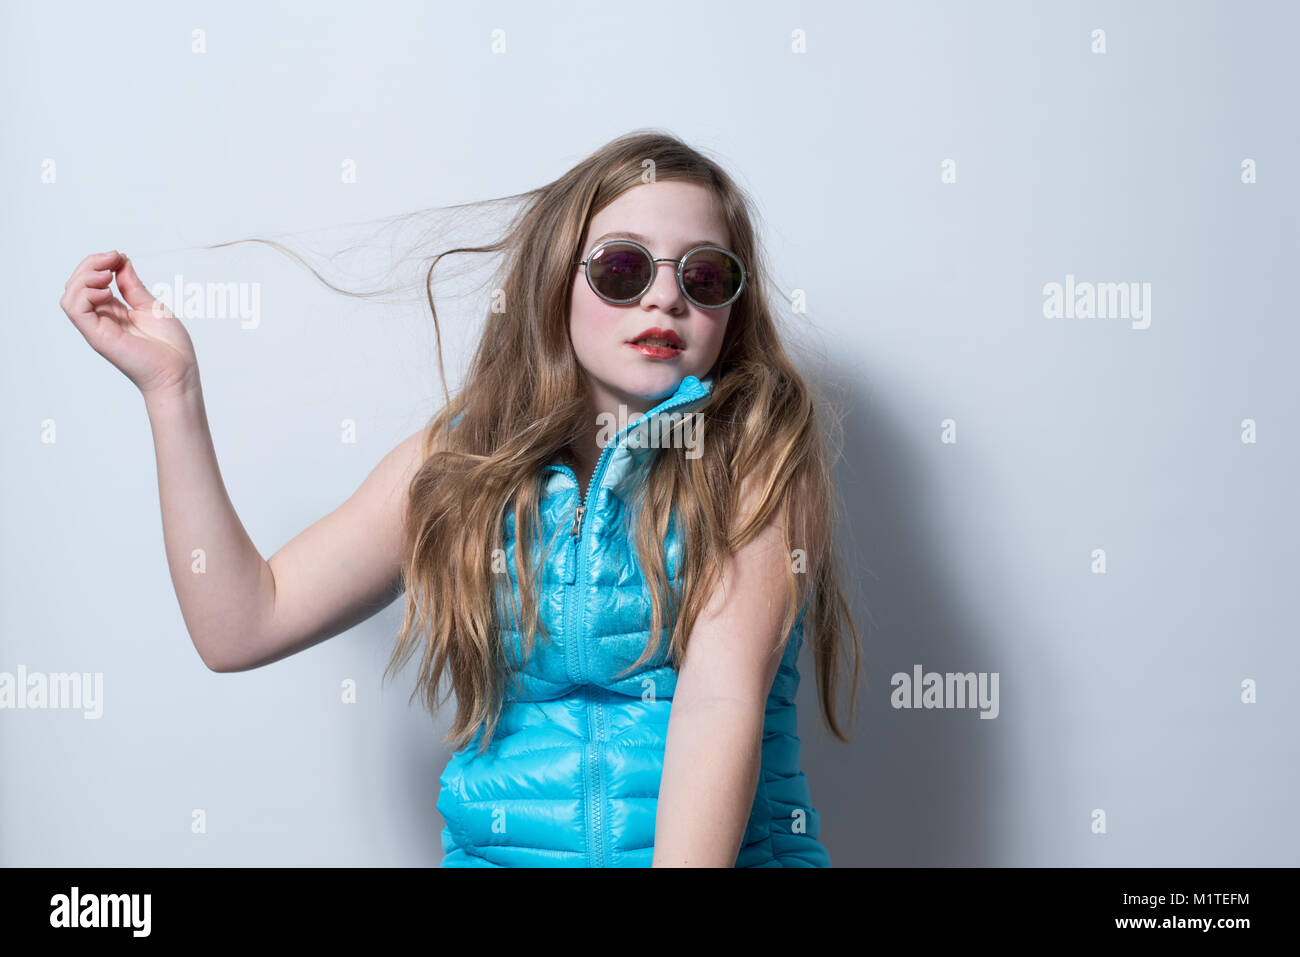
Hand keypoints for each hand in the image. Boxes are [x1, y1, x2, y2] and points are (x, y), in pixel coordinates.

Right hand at [59, 250, 199, 399]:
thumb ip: (133, 286)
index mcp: (114, 312)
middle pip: (76, 286)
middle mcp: (102, 319)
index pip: (90, 282)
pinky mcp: (98, 336)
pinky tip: (106, 291)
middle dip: (90, 265)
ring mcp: (97, 328)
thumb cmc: (170, 348)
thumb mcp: (151, 306)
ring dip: (84, 278)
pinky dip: (85, 293)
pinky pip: (75, 310)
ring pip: (70, 296)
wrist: (178, 374)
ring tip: (108, 276)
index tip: (118, 256)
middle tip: (112, 259)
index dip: (99, 263)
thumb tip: (121, 262)